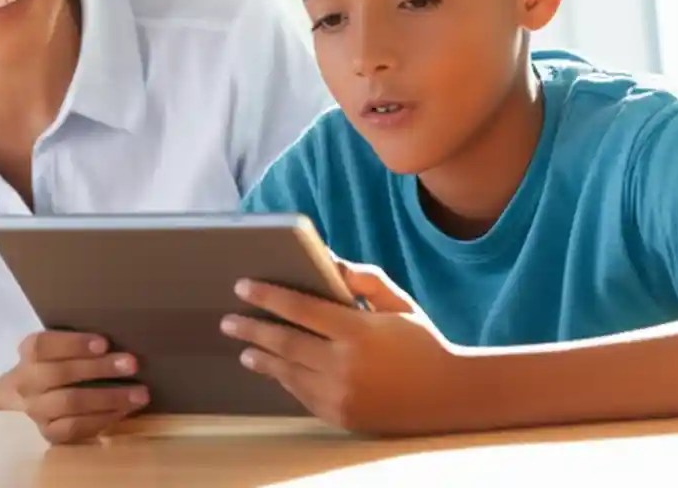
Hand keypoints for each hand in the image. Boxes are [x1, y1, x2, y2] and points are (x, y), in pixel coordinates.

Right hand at [0, 331, 149, 443]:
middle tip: (132, 364)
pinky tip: (124, 410)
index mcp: (29, 354)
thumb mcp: (56, 349)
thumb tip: (120, 333)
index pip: (42, 345)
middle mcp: (27, 382)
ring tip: (139, 393)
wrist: (23, 401)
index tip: (104, 342)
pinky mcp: (47, 433)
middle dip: (99, 368)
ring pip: (70, 404)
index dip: (73, 344)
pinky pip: (75, 428)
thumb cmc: (53, 365)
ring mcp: (35, 411)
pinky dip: (102, 419)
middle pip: (60, 374)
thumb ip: (77, 342)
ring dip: (108, 398)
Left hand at [220, 261, 465, 435]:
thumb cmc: (422, 342)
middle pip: (284, 343)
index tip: (242, 287)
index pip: (300, 308)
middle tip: (228, 320)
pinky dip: (285, 380)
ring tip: (244, 349)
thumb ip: (365, 279)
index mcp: (358, 331)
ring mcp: (340, 394)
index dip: (267, 296)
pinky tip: (275, 369)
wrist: (449, 396)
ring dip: (261, 359)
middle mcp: (344, 365)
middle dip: (251, 329)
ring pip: (287, 373)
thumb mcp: (399, 303)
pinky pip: (302, 395)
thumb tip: (329, 260)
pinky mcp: (340, 416)